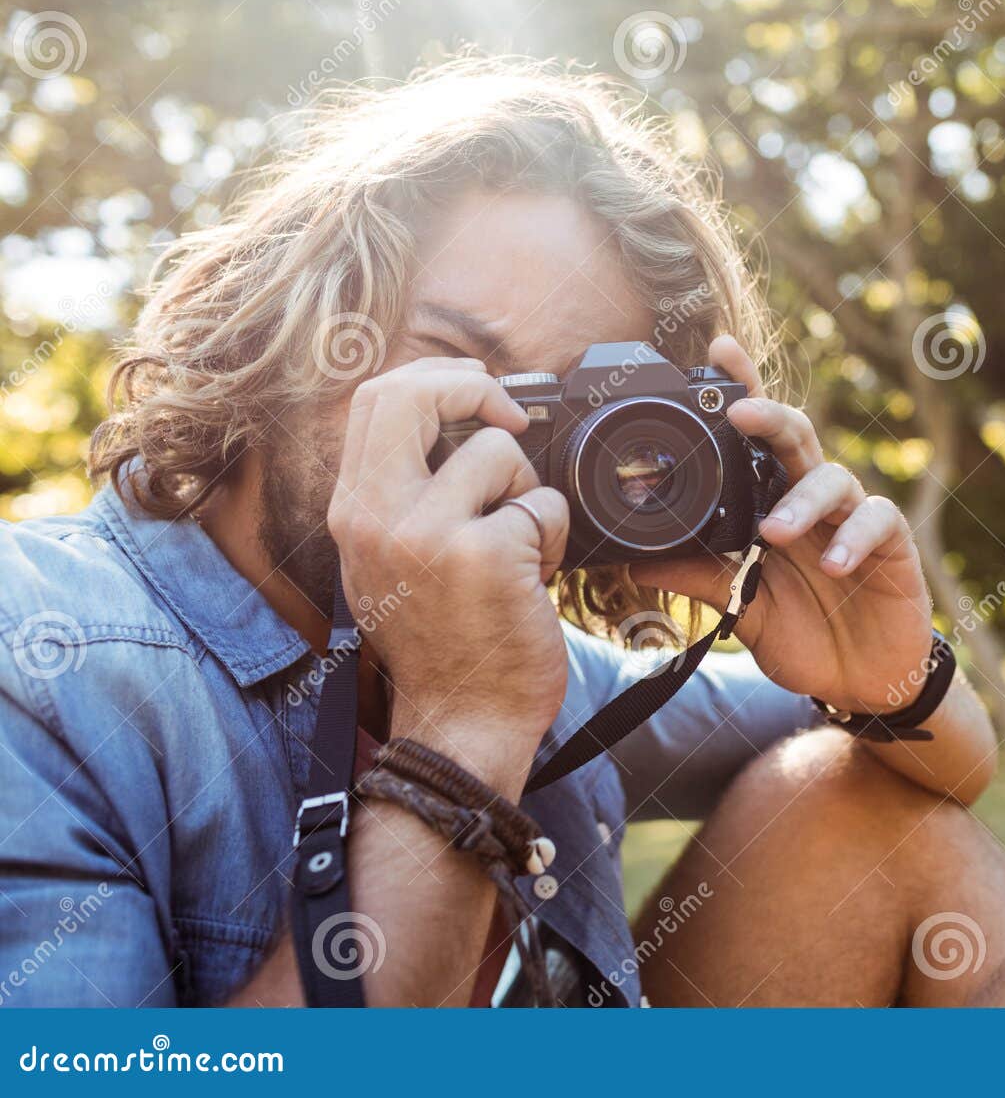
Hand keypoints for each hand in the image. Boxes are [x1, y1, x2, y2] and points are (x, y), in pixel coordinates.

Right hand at [327, 357, 570, 773]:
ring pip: (498, 449)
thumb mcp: (390, 562)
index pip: (375, 399)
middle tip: (513, 417)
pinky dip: (552, 538)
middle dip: (476, 391)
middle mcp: (376, 517)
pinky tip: (533, 580)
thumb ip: (404, 493)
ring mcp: (427, 534)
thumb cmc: (440, 645)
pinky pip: (541, 505)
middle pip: (413, 392)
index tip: (479, 392)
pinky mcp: (484, 554)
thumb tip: (451, 421)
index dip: (435, 379)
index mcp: (352, 512)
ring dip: (527, 490)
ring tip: (518, 546)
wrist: (460, 724)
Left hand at [632, 337, 933, 713]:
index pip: (755, 439)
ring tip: (774, 534)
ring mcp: (853, 518)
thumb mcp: (742, 610)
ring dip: (801, 501)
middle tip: (740, 413)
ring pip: (832, 477)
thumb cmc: (805, 635)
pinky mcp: (892, 544)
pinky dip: (852, 538)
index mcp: (774, 503)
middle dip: (770, 416)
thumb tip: (637, 564)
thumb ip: (701, 580)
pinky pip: (875, 522)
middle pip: (795, 436)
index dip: (742, 389)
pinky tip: (832, 562)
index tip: (717, 350)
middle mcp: (812, 499)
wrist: (860, 683)